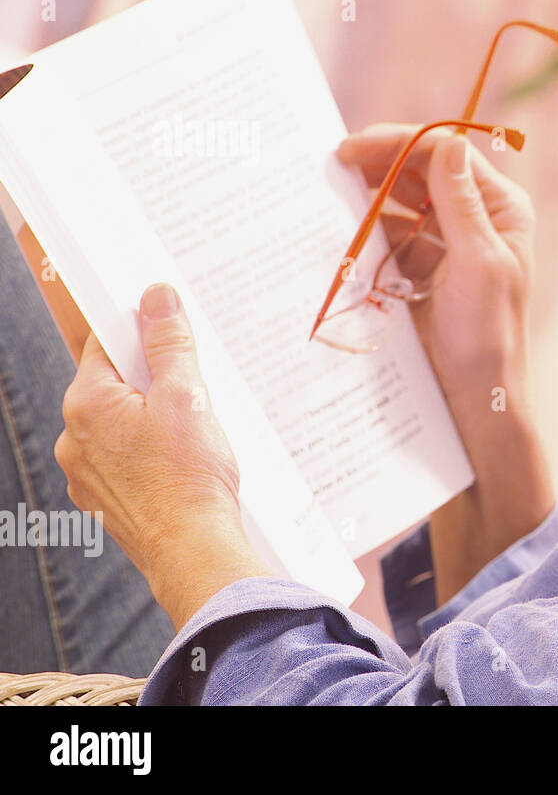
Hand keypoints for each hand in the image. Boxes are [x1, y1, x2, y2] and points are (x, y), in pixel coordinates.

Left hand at [55, 283, 267, 626]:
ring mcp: (84, 472)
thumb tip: (157, 298)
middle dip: (153, 382)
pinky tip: (180, 465)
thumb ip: (169, 343)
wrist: (192, 549)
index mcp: (87, 403)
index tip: (165, 330)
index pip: (105, 343)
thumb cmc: (189, 477)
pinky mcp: (103, 498)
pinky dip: (149, 454)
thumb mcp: (188, 395)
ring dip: (152, 419)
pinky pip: (124, 458)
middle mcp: (73, 436)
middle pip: (114, 384)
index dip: (139, 332)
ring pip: (120, 423)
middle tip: (194, 393)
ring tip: (192, 438)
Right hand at [337, 124, 534, 385]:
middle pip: (419, 173)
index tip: (351, 148)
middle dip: (377, 164)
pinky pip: (385, 238)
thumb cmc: (488, 333)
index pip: (446, 154)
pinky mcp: (417, 269)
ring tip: (326, 191)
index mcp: (500, 208)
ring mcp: (444, 243)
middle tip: (329, 162)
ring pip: (398, 203)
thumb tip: (447, 142)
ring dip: (365, 196)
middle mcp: (474, 218)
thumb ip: (459, 204)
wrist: (473, 396)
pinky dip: (361, 231)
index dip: (400, 143)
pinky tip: (335, 228)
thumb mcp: (477, 264)